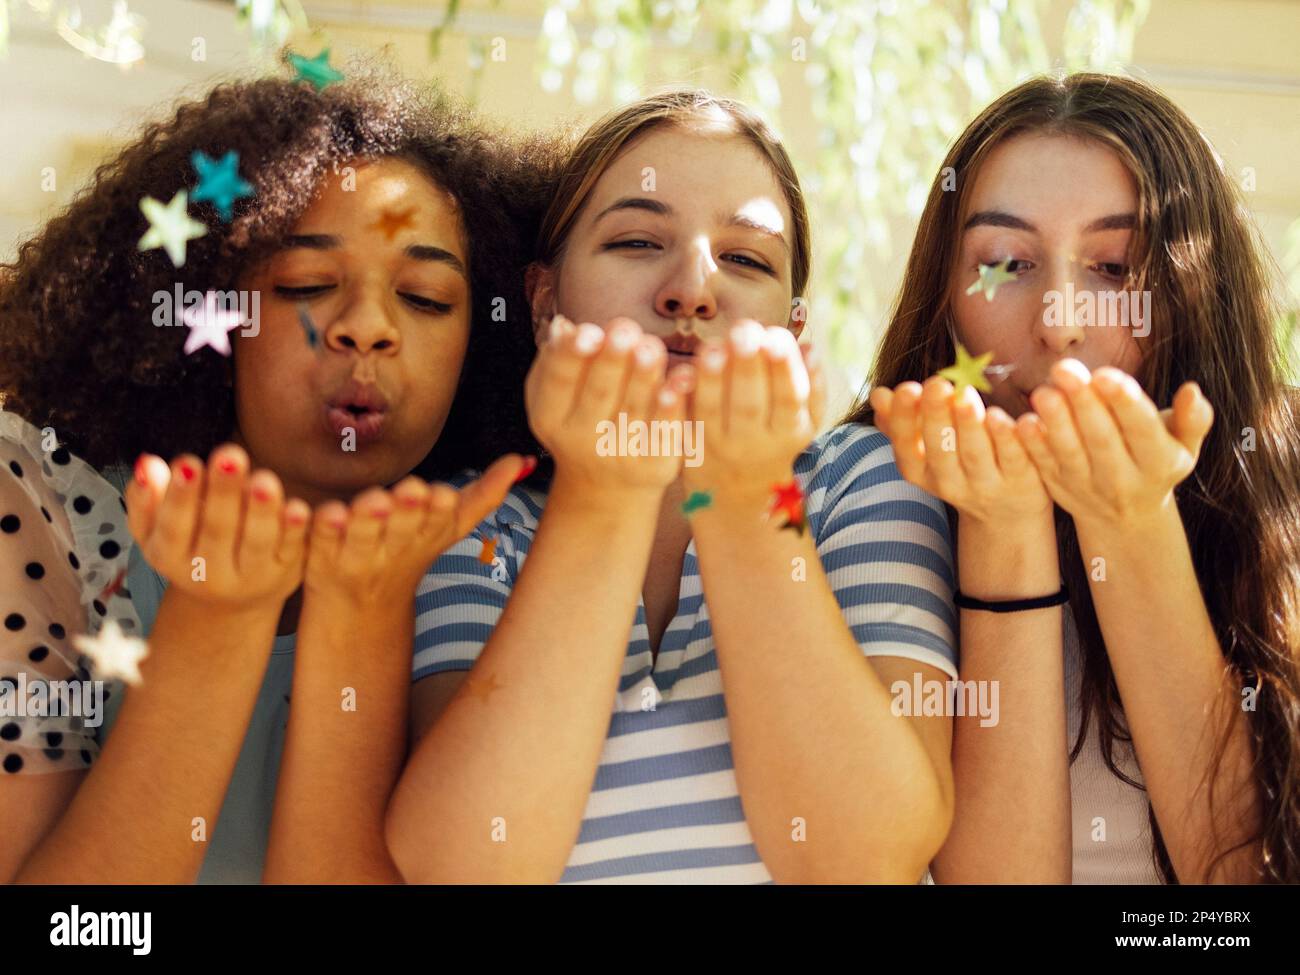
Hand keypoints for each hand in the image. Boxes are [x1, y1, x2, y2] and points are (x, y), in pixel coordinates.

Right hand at [125, 443, 309, 607]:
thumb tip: (148, 464)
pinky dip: (295, 529)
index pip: (173, 528)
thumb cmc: (190, 545)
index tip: (187, 463)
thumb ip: (146, 497)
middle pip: (217, 531)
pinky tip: (298, 507)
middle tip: (230, 455)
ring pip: (256, 541)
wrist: (229, 598)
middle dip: (223, 492)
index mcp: (171, 558)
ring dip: (261, 509)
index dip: (180, 497)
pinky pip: (291, 549)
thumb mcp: (156, 528)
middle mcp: (209, 573)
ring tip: (263, 480)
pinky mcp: (285, 571)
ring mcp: (251, 575)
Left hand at [303, 454, 526, 605]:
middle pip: (401, 530)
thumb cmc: (407, 554)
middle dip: (407, 511)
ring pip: (359, 538)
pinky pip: (316, 541)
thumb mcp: (447, 528)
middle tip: (409, 490)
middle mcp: (393, 550)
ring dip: (365, 520)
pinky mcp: (319, 558)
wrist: (359, 611)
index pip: (437, 523)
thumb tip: (521, 460)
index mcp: (425, 538)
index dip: (438, 510)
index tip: (442, 495)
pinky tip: (315, 510)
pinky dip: (314, 527)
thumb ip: (483, 495)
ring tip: (369, 501)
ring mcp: (355, 557)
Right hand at [524, 314, 690, 495]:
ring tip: (651, 347)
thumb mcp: (557, 395)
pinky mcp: (654, 466)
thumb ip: (559, 359)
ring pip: (634, 410)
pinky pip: (665, 431)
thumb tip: (563, 325)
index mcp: (551, 417)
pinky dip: (673, 407)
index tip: (587, 330)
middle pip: (598, 394)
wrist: (607, 486)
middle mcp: (582, 439)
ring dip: (643, 377)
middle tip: (624, 333)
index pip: (559, 382)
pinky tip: (682, 379)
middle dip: (611, 361)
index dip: (572, 356)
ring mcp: (619, 454)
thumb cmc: (582, 418)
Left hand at [685, 322, 825, 500]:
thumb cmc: (777, 447)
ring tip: (712, 347)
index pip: (788, 398)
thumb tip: (809, 348)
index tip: (776, 335)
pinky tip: (680, 372)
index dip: (783, 368)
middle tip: (744, 330)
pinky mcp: (689, 448)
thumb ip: (812, 388)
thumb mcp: (805, 426)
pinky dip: (681, 398)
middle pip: (749, 404)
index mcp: (788, 433)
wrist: (738, 501)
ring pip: (712, 412)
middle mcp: (753, 444)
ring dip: (711, 379)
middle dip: (747, 366)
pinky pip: (684, 421)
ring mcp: (718, 447)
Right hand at [870, 376, 1051, 526]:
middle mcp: (950, 483)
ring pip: (975, 456)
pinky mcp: (1022, 482)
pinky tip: (1003, 416)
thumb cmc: (958, 467)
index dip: (905, 420)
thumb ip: (903, 422)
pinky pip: (1013, 460)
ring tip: (964, 394)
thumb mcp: (926, 450)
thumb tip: (878, 394)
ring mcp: (986, 486)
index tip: (907, 389)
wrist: (1005, 513)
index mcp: (921, 472)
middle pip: (940, 451)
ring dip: (968, 426)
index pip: (906, 447)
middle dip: (936, 416)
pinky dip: (1007, 439)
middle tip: (936, 384)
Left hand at [1015, 359, 1212, 530]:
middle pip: (1101, 439)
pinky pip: (1044, 466)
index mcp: (1159, 463)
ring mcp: (1088, 486)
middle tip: (1064, 368)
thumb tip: (1193, 390)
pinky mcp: (1059, 488)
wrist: (1127, 514)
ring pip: (1070, 453)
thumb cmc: (1159, 460)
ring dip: (1054, 422)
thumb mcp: (1185, 445)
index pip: (1142, 430)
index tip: (1105, 374)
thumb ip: (1193, 419)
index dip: (1124, 403)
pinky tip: (1023, 423)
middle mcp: (1123, 479)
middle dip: (1083, 403)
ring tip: (1042, 392)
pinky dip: (1034, 446)